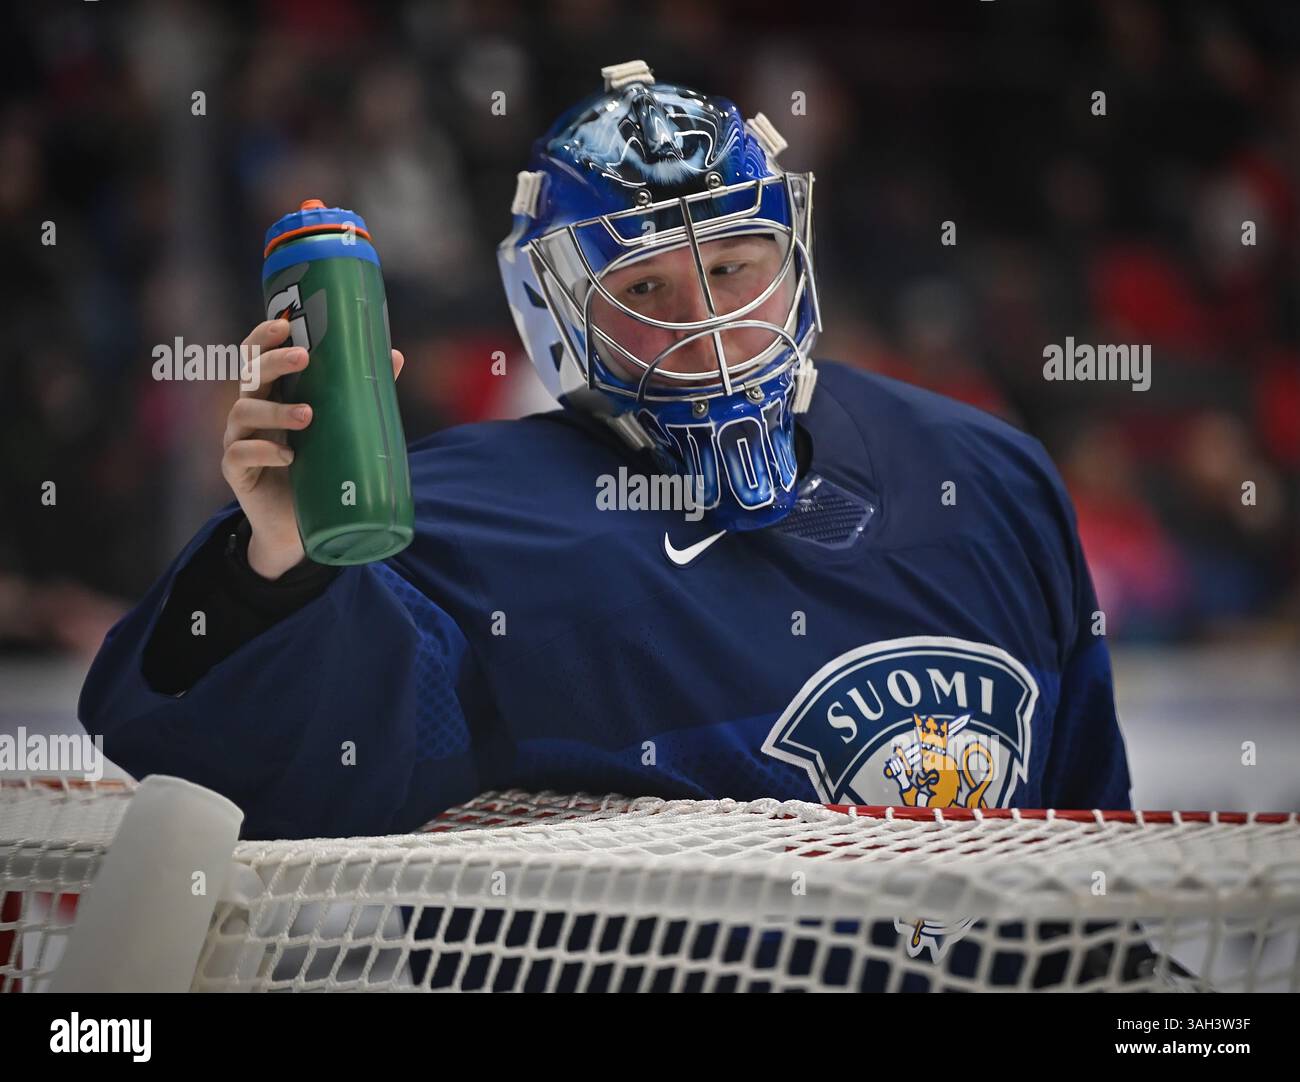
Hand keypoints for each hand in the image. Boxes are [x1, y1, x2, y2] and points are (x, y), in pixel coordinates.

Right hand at [220, 319, 403, 578]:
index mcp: (271, 394)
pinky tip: (289, 457)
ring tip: (309, 415)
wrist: (298, 525)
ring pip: (244, 412)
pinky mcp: (236, 472)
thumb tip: (395, 356)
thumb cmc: (318, 467)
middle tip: (304, 358)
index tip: (285, 323)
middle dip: (274, 363)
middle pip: (249, 376)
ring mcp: (238, 440)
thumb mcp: (338, 429)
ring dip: (276, 410)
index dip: (264, 336)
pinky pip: (240, 454)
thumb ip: (359, 394)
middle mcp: (249, 411)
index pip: (257, 356)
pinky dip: (264, 452)